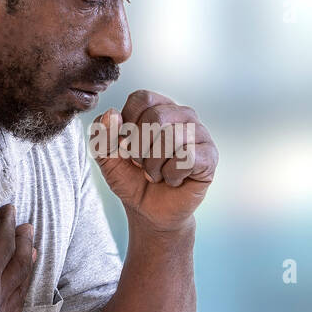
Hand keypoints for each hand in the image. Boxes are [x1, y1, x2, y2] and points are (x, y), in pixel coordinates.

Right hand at [0, 199, 35, 311]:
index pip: (2, 243)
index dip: (6, 224)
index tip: (10, 209)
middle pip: (18, 262)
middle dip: (23, 242)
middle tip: (29, 227)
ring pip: (21, 285)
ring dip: (28, 267)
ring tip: (35, 255)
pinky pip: (16, 311)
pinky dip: (21, 299)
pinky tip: (21, 298)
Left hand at [88, 90, 217, 232]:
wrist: (149, 211)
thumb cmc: (131, 179)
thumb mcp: (106, 157)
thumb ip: (102, 134)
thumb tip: (112, 114)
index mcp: (159, 106)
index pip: (141, 99)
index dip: (127, 126)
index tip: (125, 147)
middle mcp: (183, 114)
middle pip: (156, 117)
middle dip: (140, 149)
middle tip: (141, 164)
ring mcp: (200, 134)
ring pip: (172, 137)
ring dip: (154, 165)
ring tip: (155, 174)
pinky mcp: (209, 156)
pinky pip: (187, 157)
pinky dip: (171, 175)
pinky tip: (172, 180)